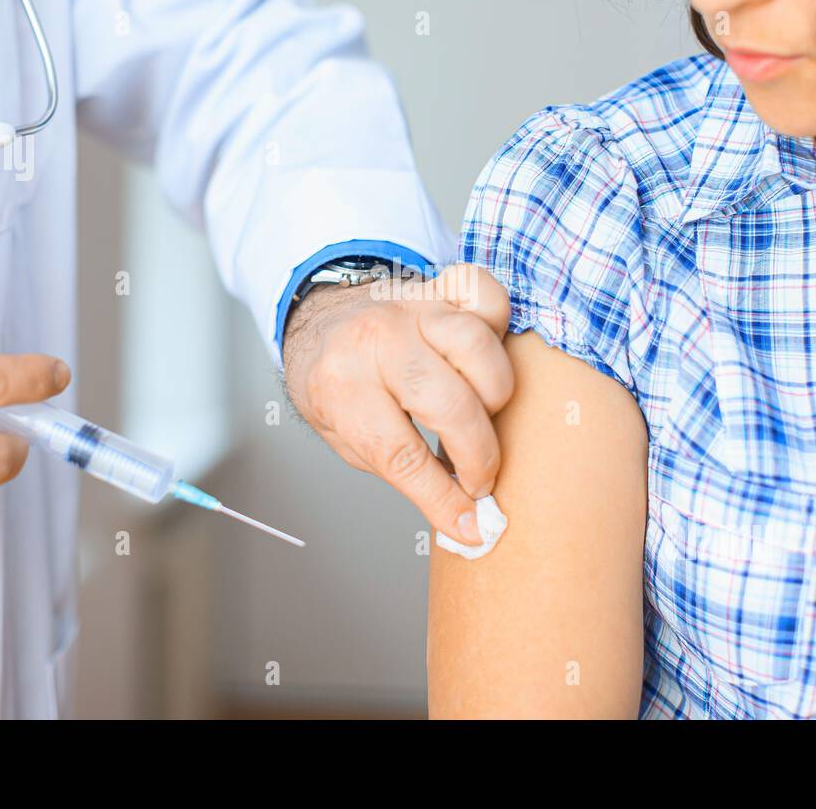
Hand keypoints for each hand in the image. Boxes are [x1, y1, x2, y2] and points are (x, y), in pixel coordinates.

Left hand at [282, 263, 513, 544]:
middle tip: (479, 479)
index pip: (400, 455)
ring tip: (482, 415)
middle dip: (478, 456)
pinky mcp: (439, 290)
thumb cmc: (335, 384)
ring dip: (494, 394)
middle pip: (449, 403)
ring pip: (478, 347)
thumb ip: (403, 471)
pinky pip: (485, 296)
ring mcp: (411, 310)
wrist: (319, 319)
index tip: (470, 525)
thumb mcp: (344, 438)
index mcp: (341, 386)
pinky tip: (484, 353)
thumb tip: (464, 516)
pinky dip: (496, 324)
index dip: (443, 499)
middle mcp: (377, 342)